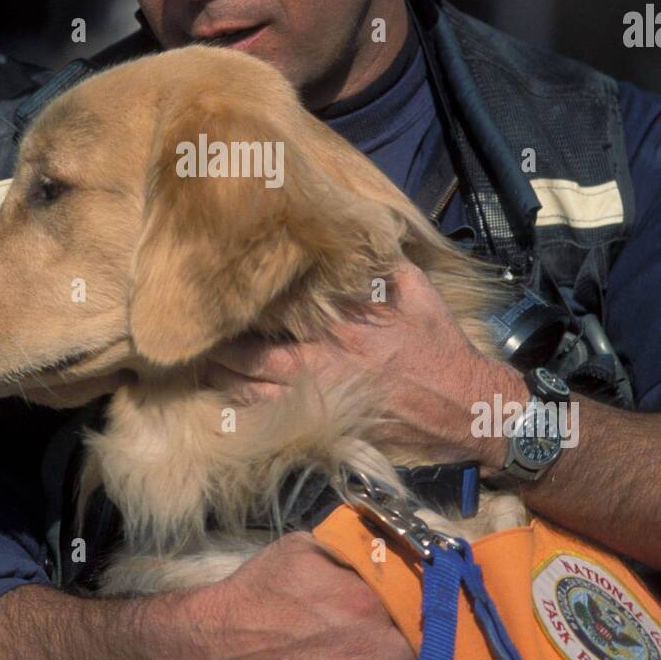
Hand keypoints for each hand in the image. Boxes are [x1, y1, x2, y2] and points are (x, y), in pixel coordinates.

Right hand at [191, 531, 466, 659]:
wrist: (216, 645)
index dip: (437, 602)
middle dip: (445, 644)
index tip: (450, 600)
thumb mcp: (299, 548)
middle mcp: (370, 644)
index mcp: (363, 599)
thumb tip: (374, 535)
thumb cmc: (255, 592)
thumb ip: (344, 542)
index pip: (419, 600)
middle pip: (429, 646)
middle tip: (459, 641)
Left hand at [202, 263, 515, 462]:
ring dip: (223, 374)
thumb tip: (357, 233)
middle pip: (256, 352)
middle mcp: (326, 361)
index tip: (221, 288)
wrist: (467, 409)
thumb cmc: (441, 348)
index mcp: (344, 325)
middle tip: (193, 329)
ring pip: (255, 387)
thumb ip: (381, 264)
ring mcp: (322, 397)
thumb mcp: (418, 291)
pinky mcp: (326, 426)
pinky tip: (224, 395)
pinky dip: (243, 407)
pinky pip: (272, 418)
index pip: (281, 309)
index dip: (249, 301)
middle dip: (222, 342)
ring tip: (198, 360)